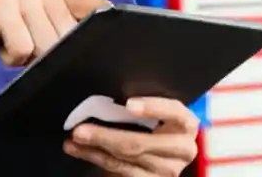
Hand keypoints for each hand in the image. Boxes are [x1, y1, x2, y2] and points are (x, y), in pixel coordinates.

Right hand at [0, 0, 108, 65]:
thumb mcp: (36, 16)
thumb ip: (64, 22)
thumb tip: (99, 46)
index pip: (96, 8)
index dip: (99, 34)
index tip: (93, 51)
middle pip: (70, 36)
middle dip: (51, 52)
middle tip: (28, 45)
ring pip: (48, 45)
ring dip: (30, 56)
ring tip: (12, 42)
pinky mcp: (2, 6)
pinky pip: (23, 49)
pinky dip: (11, 57)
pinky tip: (0, 45)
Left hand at [63, 97, 199, 176]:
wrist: (162, 153)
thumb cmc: (155, 123)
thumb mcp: (156, 113)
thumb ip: (142, 105)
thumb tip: (108, 92)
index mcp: (186, 124)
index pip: (173, 111)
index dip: (153, 107)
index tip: (129, 104)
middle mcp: (182, 150)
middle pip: (141, 143)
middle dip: (107, 136)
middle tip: (80, 128)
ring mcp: (167, 170)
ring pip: (126, 158)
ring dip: (95, 148)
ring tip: (74, 138)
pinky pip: (119, 170)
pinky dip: (96, 157)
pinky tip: (80, 150)